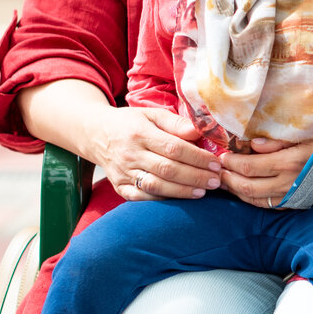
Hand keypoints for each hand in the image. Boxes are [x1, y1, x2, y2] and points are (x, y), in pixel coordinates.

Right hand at [97, 107, 222, 201]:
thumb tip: (199, 131)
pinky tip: (180, 198)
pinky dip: (162, 199)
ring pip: (156, 186)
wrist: (95, 134)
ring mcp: (123, 173)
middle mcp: (130, 155)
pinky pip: (142, 197)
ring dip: (182, 191)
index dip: (197, 157)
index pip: (174, 148)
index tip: (215, 163)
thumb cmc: (130, 122)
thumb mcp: (151, 114)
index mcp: (140, 134)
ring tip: (204, 191)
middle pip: (167, 170)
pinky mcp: (118, 187)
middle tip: (217, 180)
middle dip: (195, 177)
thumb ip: (176, 122)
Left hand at [219, 137, 312, 208]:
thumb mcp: (304, 136)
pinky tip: (242, 191)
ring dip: (235, 190)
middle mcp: (286, 183)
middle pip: (247, 186)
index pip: (250, 166)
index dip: (232, 162)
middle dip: (228, 178)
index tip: (223, 156)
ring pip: (254, 199)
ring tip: (224, 181)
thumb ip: (277, 141)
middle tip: (219, 170)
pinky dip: (249, 198)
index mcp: (288, 163)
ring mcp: (289, 197)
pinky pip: (265, 205)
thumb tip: (252, 144)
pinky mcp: (292, 204)